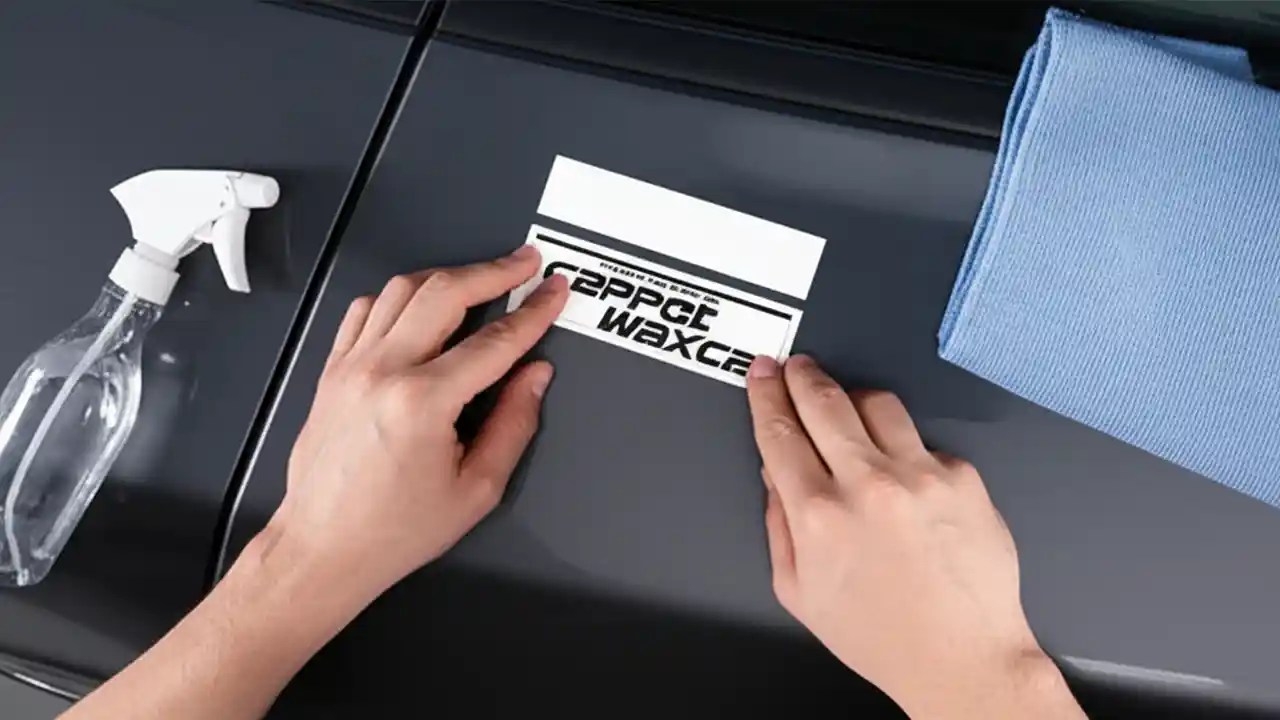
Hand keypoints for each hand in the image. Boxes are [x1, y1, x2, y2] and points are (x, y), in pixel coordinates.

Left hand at [269, 246, 567, 599]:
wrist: (323, 548)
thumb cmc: (392, 530)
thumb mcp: (476, 489)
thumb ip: (513, 424)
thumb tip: (534, 377)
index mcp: (422, 403)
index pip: (494, 341)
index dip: (533, 313)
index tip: (552, 293)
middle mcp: (382, 373)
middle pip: (445, 292)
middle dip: (494, 270)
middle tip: (525, 264)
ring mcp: (351, 367)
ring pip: (402, 290)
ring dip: (447, 277)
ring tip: (480, 278)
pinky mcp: (332, 371)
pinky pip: (365, 310)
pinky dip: (399, 297)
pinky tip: (420, 303)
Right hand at [747, 355, 1082, 719]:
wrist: (961, 657)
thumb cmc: (882, 635)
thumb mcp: (799, 592)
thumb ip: (778, 526)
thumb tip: (774, 475)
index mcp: (819, 516)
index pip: (780, 432)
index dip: (766, 395)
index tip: (763, 375)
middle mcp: (869, 487)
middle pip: (824, 400)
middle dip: (802, 375)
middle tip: (795, 366)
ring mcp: (921, 476)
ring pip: (877, 402)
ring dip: (853, 398)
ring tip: (847, 410)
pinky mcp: (963, 477)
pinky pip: (924, 439)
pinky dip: (906, 447)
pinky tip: (904, 475)